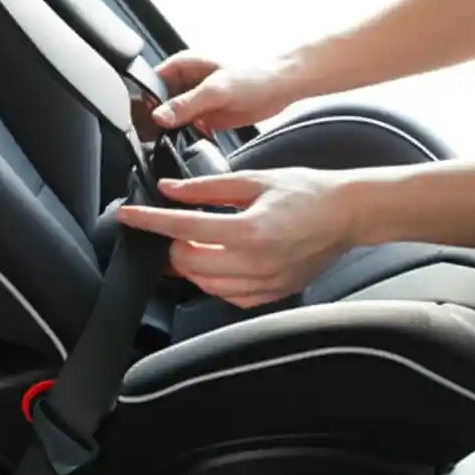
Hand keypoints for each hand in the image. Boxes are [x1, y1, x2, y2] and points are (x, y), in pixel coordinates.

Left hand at [115, 169, 358, 307]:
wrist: (347, 214)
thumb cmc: (307, 192)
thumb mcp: (254, 179)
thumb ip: (206, 188)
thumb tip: (169, 190)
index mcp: (249, 230)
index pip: (183, 229)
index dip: (149, 222)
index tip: (128, 216)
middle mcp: (255, 262)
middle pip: (188, 262)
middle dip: (173, 244)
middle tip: (177, 227)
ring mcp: (263, 283)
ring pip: (203, 284)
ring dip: (191, 264)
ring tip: (198, 242)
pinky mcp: (270, 294)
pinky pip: (227, 296)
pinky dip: (213, 280)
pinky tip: (220, 260)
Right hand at [152, 51, 301, 133]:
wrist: (281, 87)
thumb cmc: (254, 76)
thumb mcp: (216, 90)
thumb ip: (186, 104)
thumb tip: (159, 116)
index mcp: (181, 65)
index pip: (150, 84)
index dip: (144, 102)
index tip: (144, 121)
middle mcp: (184, 82)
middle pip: (158, 104)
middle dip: (157, 120)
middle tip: (156, 135)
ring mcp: (194, 100)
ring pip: (171, 118)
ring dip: (170, 130)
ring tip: (170, 140)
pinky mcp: (204, 115)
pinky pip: (186, 128)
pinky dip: (185, 136)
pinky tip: (188, 142)